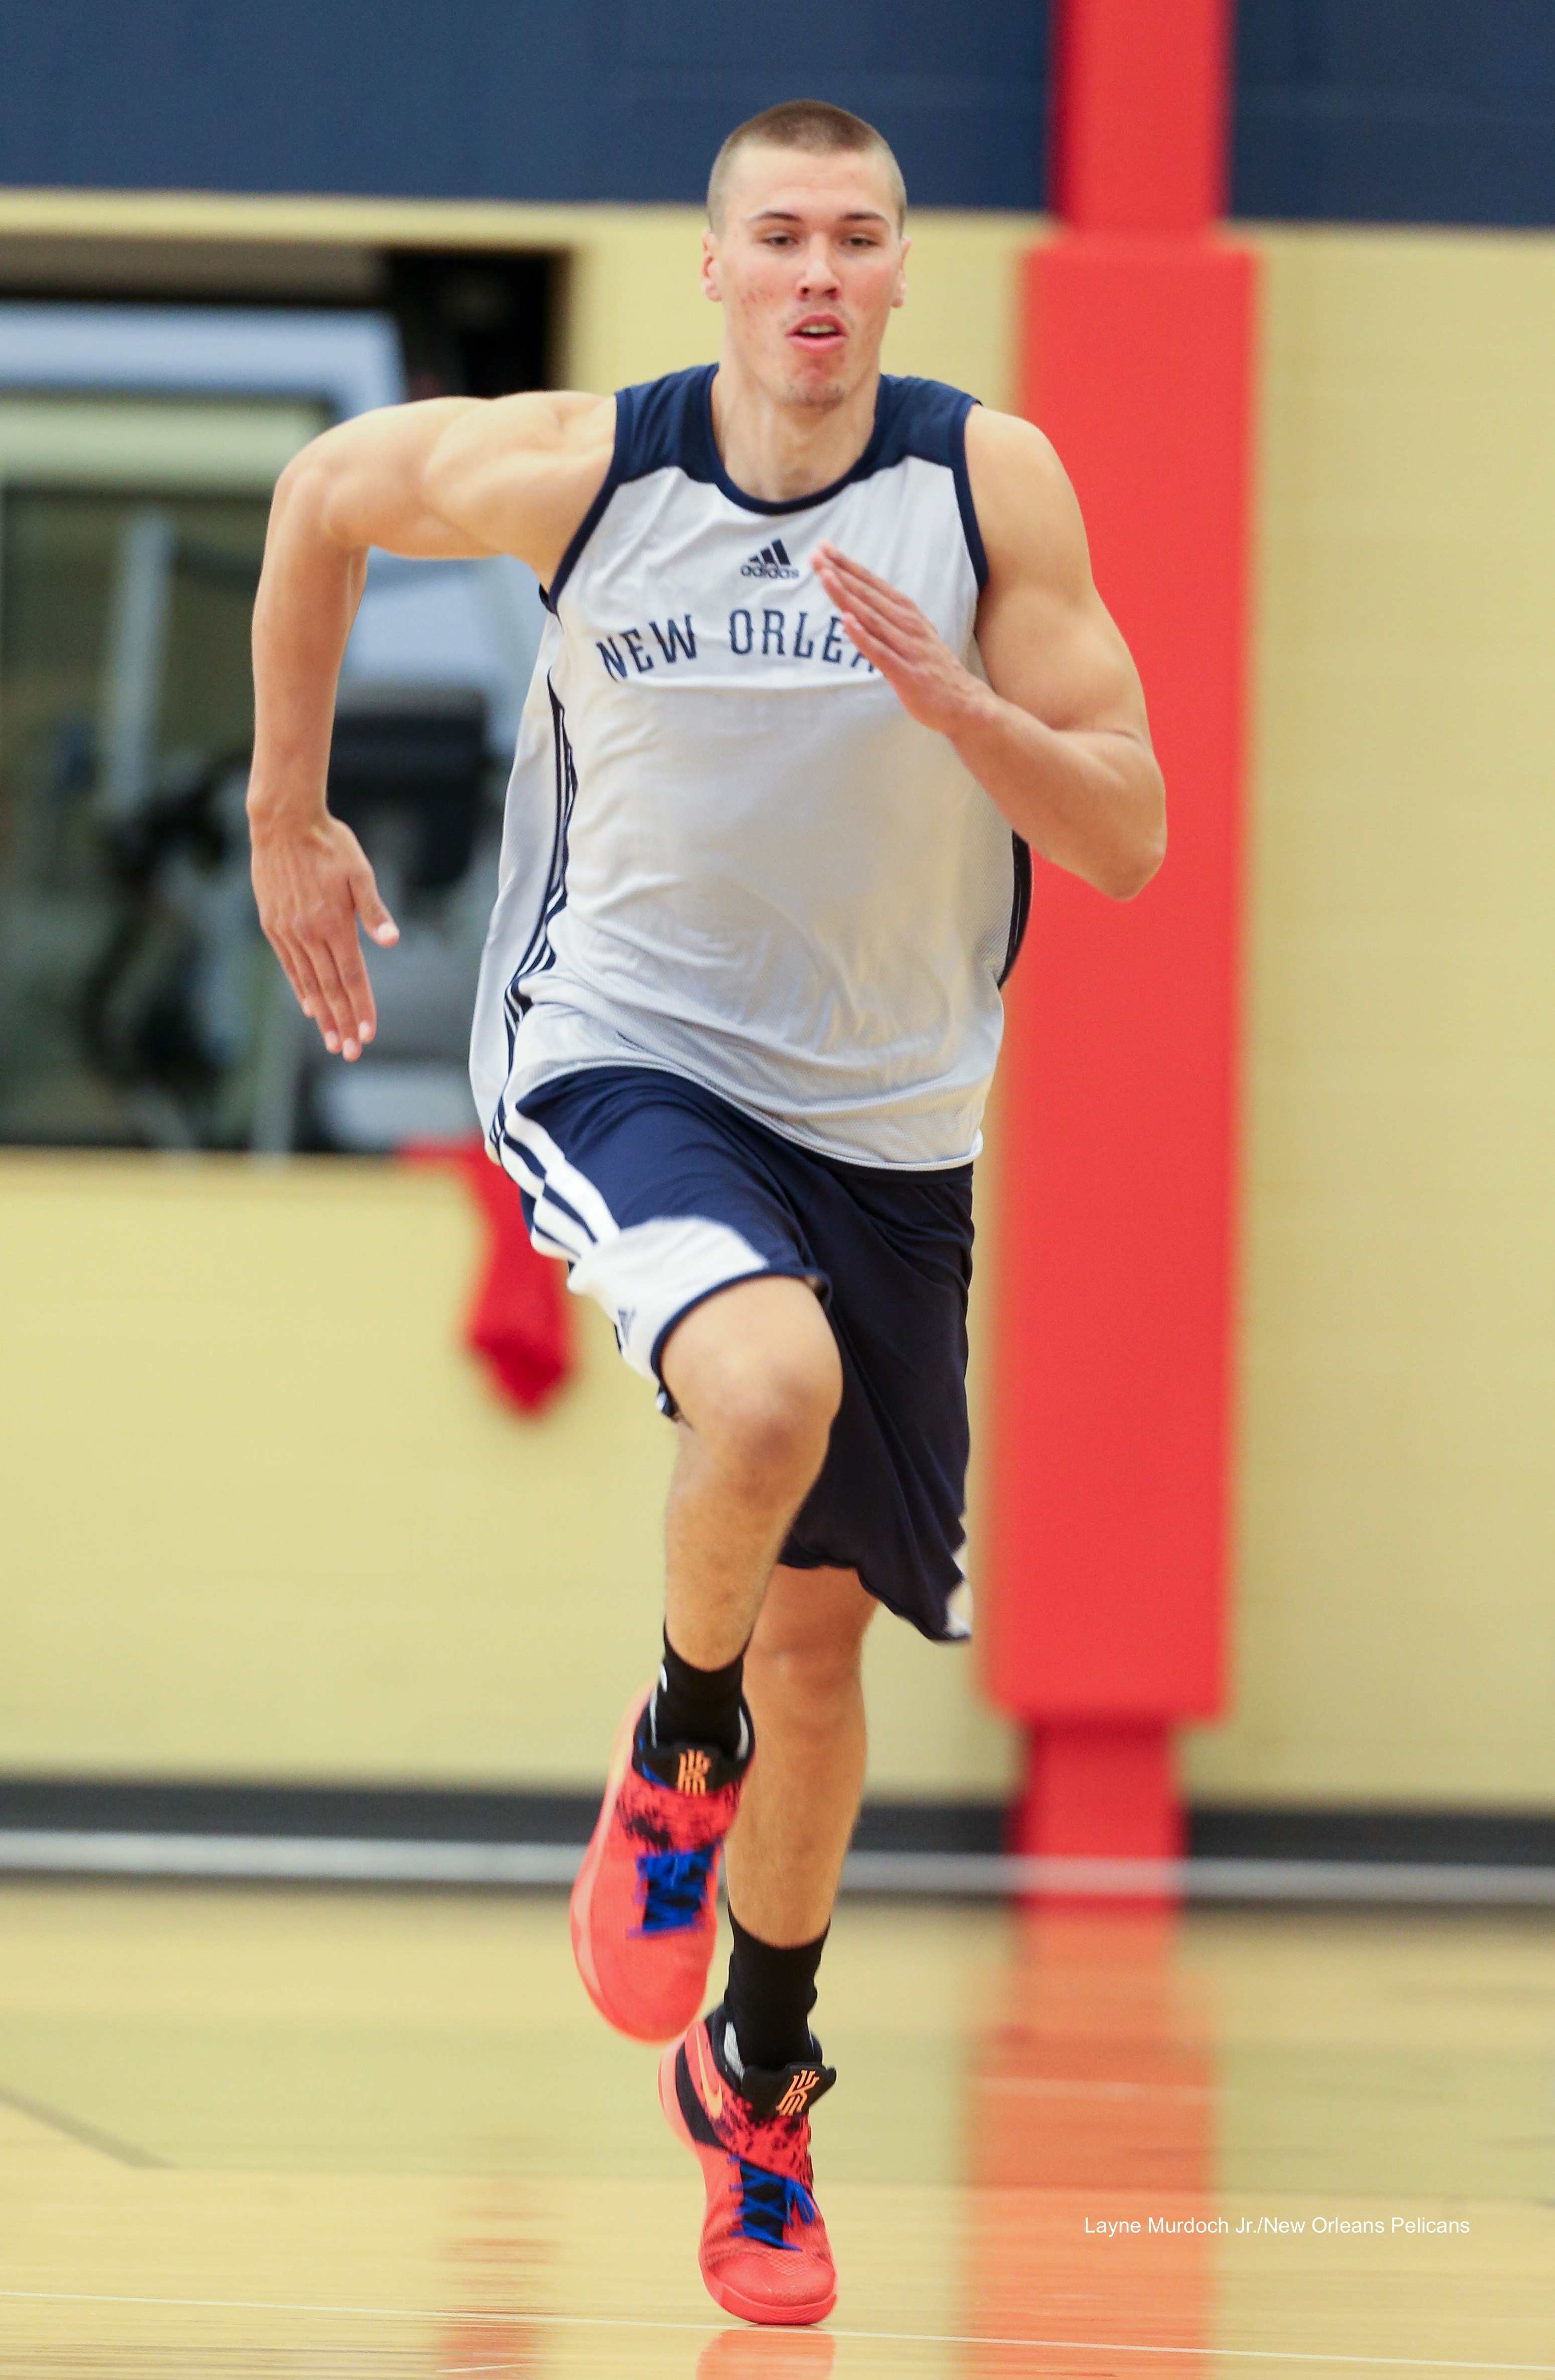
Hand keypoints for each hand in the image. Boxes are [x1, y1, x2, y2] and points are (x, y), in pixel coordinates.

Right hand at [249, 808, 398, 1060]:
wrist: (283, 822)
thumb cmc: (328, 843)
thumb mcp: (359, 872)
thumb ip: (374, 910)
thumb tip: (391, 940)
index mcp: (334, 924)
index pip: (352, 977)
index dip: (361, 1007)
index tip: (368, 1033)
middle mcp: (309, 934)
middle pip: (330, 989)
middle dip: (342, 1023)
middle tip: (350, 1051)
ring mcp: (288, 931)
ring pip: (308, 982)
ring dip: (321, 1014)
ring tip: (331, 1039)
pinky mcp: (272, 924)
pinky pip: (289, 965)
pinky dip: (300, 988)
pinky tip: (308, 1006)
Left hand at [812, 544, 986, 736]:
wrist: (965, 703)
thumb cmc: (933, 670)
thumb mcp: (912, 636)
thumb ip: (888, 621)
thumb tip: (856, 608)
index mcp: (907, 614)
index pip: (873, 585)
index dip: (848, 566)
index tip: (825, 549)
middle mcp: (908, 625)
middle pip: (868, 595)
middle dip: (841, 573)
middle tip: (817, 554)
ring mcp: (908, 649)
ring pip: (871, 618)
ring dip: (847, 596)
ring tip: (826, 576)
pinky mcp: (907, 674)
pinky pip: (881, 653)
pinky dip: (864, 637)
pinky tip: (847, 621)